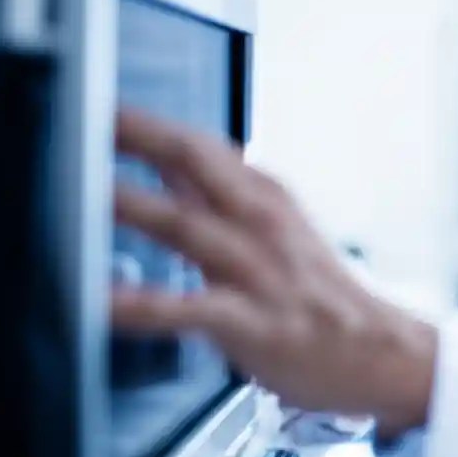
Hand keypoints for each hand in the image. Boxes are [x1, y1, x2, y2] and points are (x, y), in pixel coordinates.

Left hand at [111, 110, 435, 436]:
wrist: (379, 352)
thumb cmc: (319, 295)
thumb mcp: (271, 228)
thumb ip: (215, 197)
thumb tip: (165, 162)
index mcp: (264, 196)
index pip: (197, 143)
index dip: (143, 121)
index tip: (91, 104)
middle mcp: (261, 221)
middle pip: (194, 160)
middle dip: (137, 135)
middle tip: (80, 118)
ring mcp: (257, 269)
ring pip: (187, 225)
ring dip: (130, 204)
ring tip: (77, 192)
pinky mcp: (254, 321)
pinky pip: (191, 308)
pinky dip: (144, 304)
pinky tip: (104, 303)